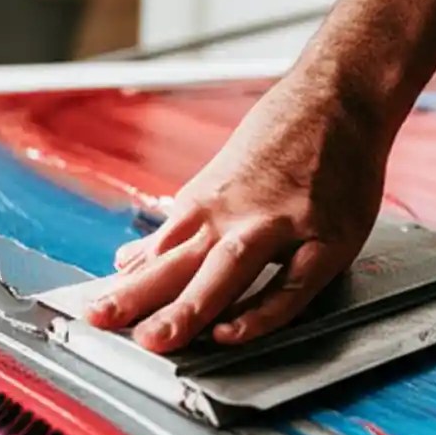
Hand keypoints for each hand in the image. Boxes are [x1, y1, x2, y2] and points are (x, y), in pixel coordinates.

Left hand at [83, 72, 394, 353]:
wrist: (340, 95)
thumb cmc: (283, 136)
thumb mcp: (220, 177)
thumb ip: (178, 227)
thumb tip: (129, 261)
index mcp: (208, 204)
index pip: (159, 254)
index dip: (127, 286)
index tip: (95, 313)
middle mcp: (236, 214)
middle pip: (182, 262)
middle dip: (140, 296)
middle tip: (102, 323)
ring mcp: (281, 225)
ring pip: (228, 270)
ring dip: (189, 305)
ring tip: (157, 339)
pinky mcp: (326, 239)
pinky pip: (291, 284)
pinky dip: (262, 310)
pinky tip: (233, 332)